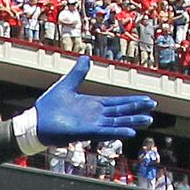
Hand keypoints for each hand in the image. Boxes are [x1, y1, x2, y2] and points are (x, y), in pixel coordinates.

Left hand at [32, 56, 154, 145]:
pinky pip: (104, 132)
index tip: (147, 100)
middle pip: (121, 112)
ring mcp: (92, 125)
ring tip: (148, 120)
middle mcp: (96, 116)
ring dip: (132, 121)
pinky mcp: (85, 132)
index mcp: (93, 105)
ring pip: (117, 123)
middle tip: (153, 108)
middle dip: (137, 110)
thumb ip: (78, 73)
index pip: (118, 103)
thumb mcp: (67, 84)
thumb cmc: (50, 106)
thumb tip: (86, 57)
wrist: (36, 121)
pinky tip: (130, 132)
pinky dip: (117, 132)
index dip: (132, 101)